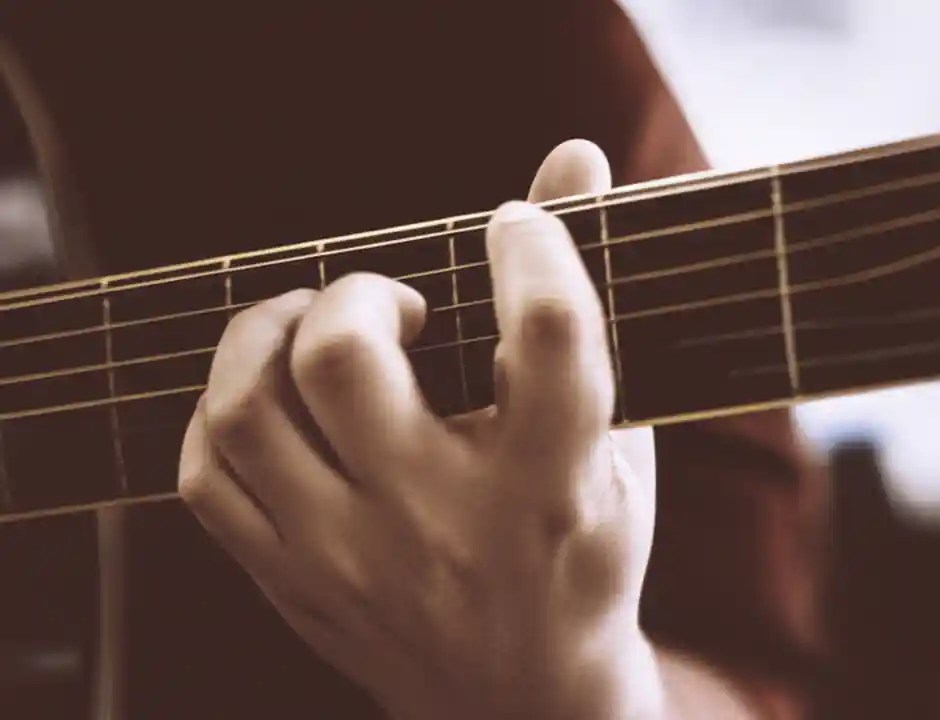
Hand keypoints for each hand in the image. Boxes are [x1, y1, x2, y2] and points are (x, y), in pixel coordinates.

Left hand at [177, 140, 664, 718]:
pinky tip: (276, 398)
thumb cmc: (582, 550)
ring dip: (270, 334)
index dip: (532, 250)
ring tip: (319, 329)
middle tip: (401, 307)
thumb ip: (588, 304)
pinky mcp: (295, 582)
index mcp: (554, 486)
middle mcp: (444, 523)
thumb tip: (575, 157)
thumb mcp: (616, 440)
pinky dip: (224, 409)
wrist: (527, 699)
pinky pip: (205, 473)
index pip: (546, 338)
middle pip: (345, 358)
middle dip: (362, 293)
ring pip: (247, 412)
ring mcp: (354, 559)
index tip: (517, 228)